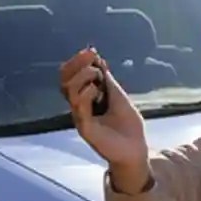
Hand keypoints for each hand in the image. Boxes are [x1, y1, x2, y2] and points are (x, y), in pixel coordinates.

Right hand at [59, 48, 148, 176]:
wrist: (136, 149)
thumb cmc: (128, 125)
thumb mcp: (118, 96)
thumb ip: (107, 80)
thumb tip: (98, 59)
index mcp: (86, 98)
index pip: (71, 76)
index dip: (77, 62)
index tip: (91, 51)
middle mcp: (80, 107)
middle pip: (64, 81)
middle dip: (76, 64)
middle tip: (91, 57)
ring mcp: (81, 117)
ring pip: (69, 92)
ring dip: (82, 76)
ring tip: (97, 75)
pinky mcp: (86, 128)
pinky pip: (79, 108)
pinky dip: (86, 94)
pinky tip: (97, 89)